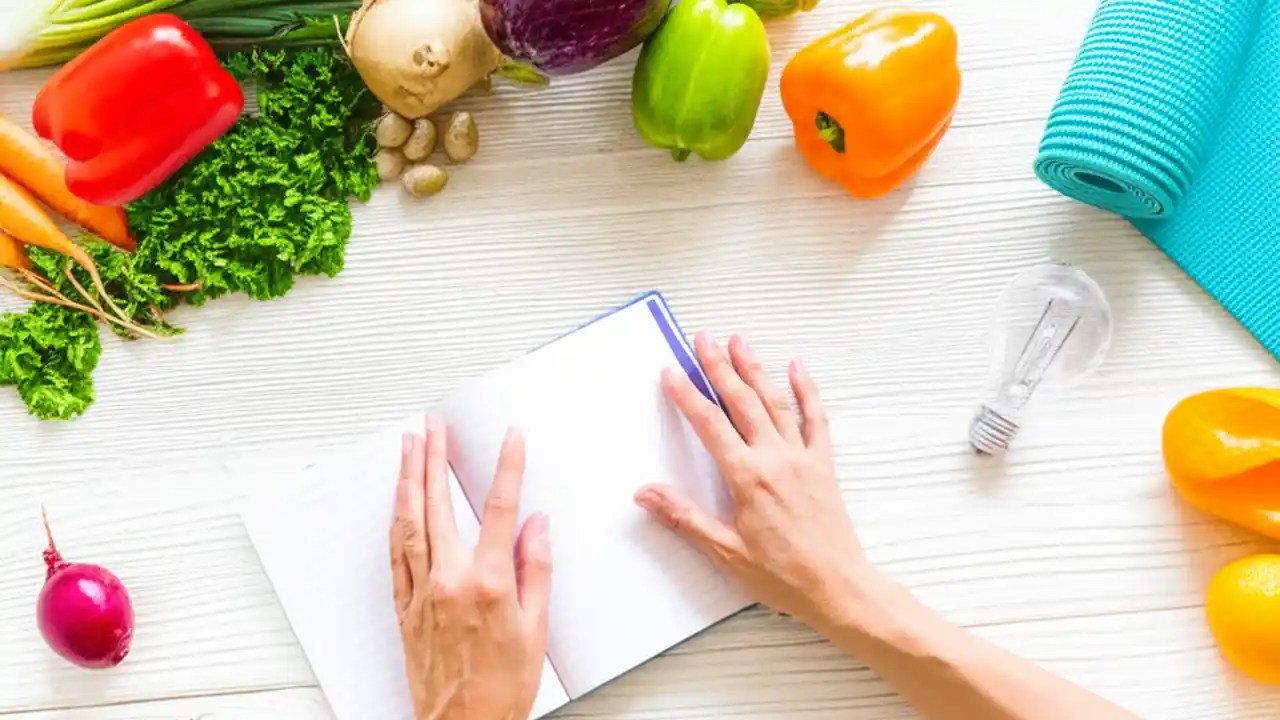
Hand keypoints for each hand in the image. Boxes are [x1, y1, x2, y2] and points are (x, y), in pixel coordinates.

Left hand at [391, 417, 550, 719]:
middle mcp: (448, 582)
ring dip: (407, 479)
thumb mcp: (537, 627)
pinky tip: (398, 503)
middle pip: (439, 504)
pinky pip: (395, 554)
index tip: (511, 439)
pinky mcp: (404, 608)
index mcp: (487, 584)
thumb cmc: (503, 687)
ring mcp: (421, 593)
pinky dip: (396, 521)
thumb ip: (536, 568)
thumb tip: (536, 525)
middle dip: (435, 457)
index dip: (507, 467)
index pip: (500, 509)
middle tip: (434, 426)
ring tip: (408, 448)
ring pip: (408, 522)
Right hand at [635, 333, 871, 634]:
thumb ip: (684, 517)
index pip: (710, 426)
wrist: (838, 588)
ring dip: (755, 369)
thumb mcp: (725, 552)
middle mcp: (775, 459)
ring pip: (775, 402)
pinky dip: (806, 392)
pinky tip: (798, 368)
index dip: (688, 396)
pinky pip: (815, 420)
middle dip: (719, 367)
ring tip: (739, 340)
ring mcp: (802, 458)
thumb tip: (645, 493)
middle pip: (742, 402)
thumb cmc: (782, 576)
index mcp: (747, 478)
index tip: (671, 372)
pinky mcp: (823, 465)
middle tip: (703, 338)